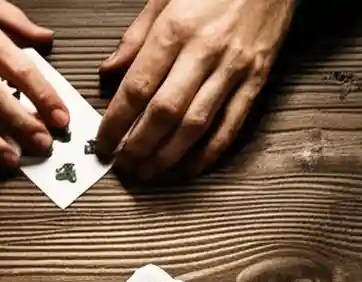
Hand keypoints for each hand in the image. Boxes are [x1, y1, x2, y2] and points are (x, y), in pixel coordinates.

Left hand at [96, 0, 295, 179]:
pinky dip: (210, 152)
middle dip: (139, 146)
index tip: (104, 142)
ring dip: (169, 155)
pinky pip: (232, 124)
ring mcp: (233, 68)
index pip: (137, 87)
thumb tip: (108, 72)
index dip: (117, 122)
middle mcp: (204, 52)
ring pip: (196, 125)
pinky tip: (191, 167)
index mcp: (175, 29)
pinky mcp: (257, 79)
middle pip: (165, 113)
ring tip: (149, 171)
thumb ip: (135, 37)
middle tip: (123, 165)